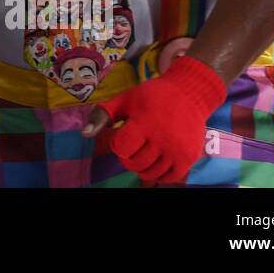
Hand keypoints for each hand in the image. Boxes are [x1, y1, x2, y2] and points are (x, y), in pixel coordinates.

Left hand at [81, 54, 225, 184]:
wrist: (188, 93)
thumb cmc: (152, 96)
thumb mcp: (125, 99)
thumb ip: (103, 115)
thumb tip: (85, 134)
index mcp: (144, 122)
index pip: (121, 148)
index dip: (117, 143)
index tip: (123, 134)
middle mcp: (162, 138)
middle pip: (134, 163)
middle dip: (127, 157)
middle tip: (133, 145)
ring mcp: (177, 150)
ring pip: (150, 173)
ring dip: (141, 167)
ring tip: (143, 153)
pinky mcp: (188, 158)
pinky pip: (168, 178)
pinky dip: (158, 175)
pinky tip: (155, 162)